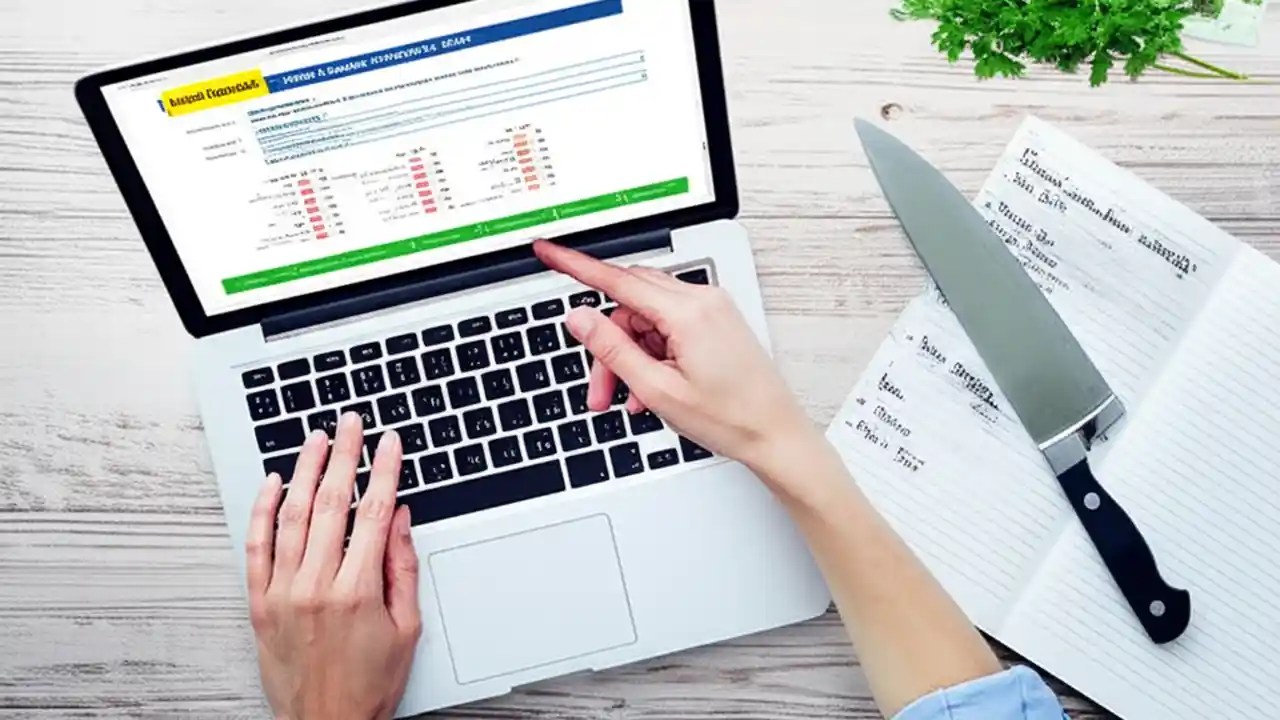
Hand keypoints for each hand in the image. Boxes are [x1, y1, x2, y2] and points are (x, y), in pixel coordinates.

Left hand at [246, 413, 421, 719]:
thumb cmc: (368, 684)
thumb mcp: (407, 629)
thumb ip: (403, 569)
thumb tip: (400, 520)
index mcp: (357, 591)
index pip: (373, 514)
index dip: (383, 471)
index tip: (390, 444)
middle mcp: (316, 586)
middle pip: (331, 504)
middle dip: (344, 457)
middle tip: (351, 424)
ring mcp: (283, 594)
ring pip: (290, 517)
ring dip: (303, 471)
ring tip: (315, 440)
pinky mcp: (260, 605)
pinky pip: (256, 548)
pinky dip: (262, 511)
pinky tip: (270, 484)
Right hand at [533, 240, 819, 479]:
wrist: (775, 435)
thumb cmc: (732, 418)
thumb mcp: (658, 390)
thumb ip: (613, 349)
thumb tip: (580, 318)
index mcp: (688, 312)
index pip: (617, 280)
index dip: (576, 266)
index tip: (549, 251)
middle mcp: (702, 301)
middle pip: (628, 304)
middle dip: (606, 344)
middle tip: (599, 388)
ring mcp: (711, 310)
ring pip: (644, 319)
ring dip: (628, 356)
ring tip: (629, 399)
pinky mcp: (714, 323)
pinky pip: (666, 328)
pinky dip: (650, 355)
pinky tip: (648, 389)